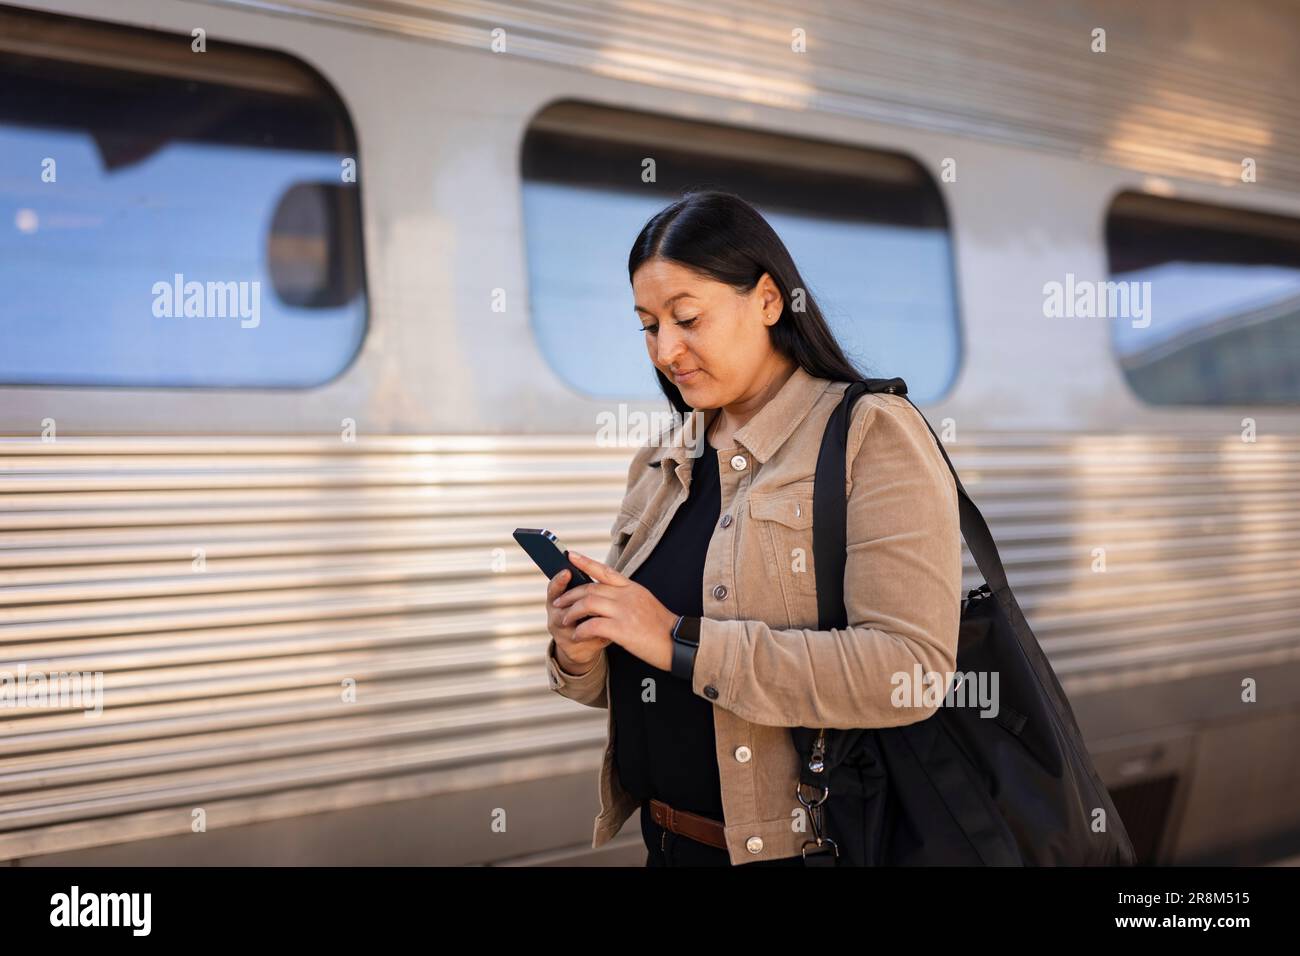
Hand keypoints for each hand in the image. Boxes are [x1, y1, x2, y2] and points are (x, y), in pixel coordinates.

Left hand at [552, 551, 679, 672]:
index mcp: (632, 588)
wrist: (679, 642)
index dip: (586, 562)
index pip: (605, 571)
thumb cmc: (662, 627)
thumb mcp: (645, 603)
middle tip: (559, 602)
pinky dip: (581, 630)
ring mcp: (624, 611)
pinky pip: (593, 625)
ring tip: (564, 620)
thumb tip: (607, 596)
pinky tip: (577, 635)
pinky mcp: (622, 629)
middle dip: (571, 595)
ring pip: (588, 604)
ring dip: (572, 612)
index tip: (570, 555)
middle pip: (591, 589)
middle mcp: (627, 596)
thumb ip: (627, 597)